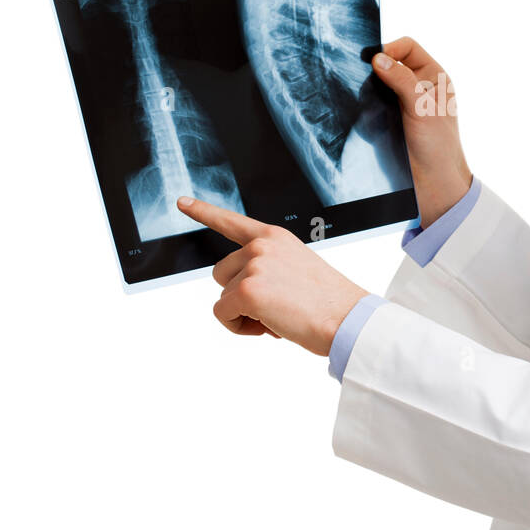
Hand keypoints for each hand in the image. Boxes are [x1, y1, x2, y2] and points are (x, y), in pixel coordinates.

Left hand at [175, 196, 369, 356]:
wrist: (347, 318)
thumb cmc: (329, 303)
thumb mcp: (298, 270)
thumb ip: (268, 267)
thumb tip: (241, 290)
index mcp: (275, 237)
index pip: (232, 221)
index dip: (204, 212)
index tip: (182, 202)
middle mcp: (261, 245)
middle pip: (220, 273)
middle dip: (239, 295)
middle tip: (274, 308)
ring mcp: (253, 265)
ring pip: (222, 296)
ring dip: (242, 313)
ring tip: (277, 317)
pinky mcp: (246, 289)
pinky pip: (222, 314)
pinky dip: (239, 327)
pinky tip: (268, 327)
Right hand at [370, 36, 472, 226]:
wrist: (432, 186)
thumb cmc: (438, 147)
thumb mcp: (422, 108)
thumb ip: (401, 80)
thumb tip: (377, 58)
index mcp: (434, 77)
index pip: (407, 48)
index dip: (390, 49)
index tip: (372, 60)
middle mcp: (418, 87)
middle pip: (389, 64)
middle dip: (375, 72)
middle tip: (365, 83)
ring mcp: (402, 104)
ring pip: (376, 85)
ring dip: (369, 94)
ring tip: (371, 108)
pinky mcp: (388, 121)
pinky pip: (370, 106)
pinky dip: (366, 112)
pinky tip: (370, 125)